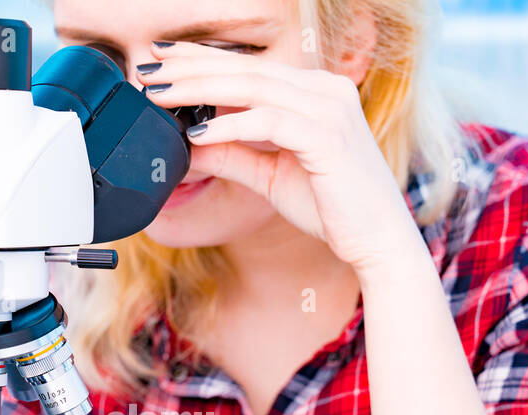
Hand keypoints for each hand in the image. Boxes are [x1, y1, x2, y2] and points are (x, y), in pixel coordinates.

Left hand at [139, 41, 423, 271]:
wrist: (377, 240)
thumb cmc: (333, 209)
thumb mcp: (271, 177)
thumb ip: (234, 156)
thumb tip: (189, 145)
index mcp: (316, 92)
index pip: (251, 66)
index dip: (203, 60)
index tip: (162, 60)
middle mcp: (326, 90)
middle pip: (247, 69)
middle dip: (192, 68)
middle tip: (149, 71)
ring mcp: (330, 109)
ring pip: (254, 87)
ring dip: (201, 90)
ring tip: (162, 95)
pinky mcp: (328, 136)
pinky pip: (270, 122)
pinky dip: (230, 126)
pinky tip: (198, 133)